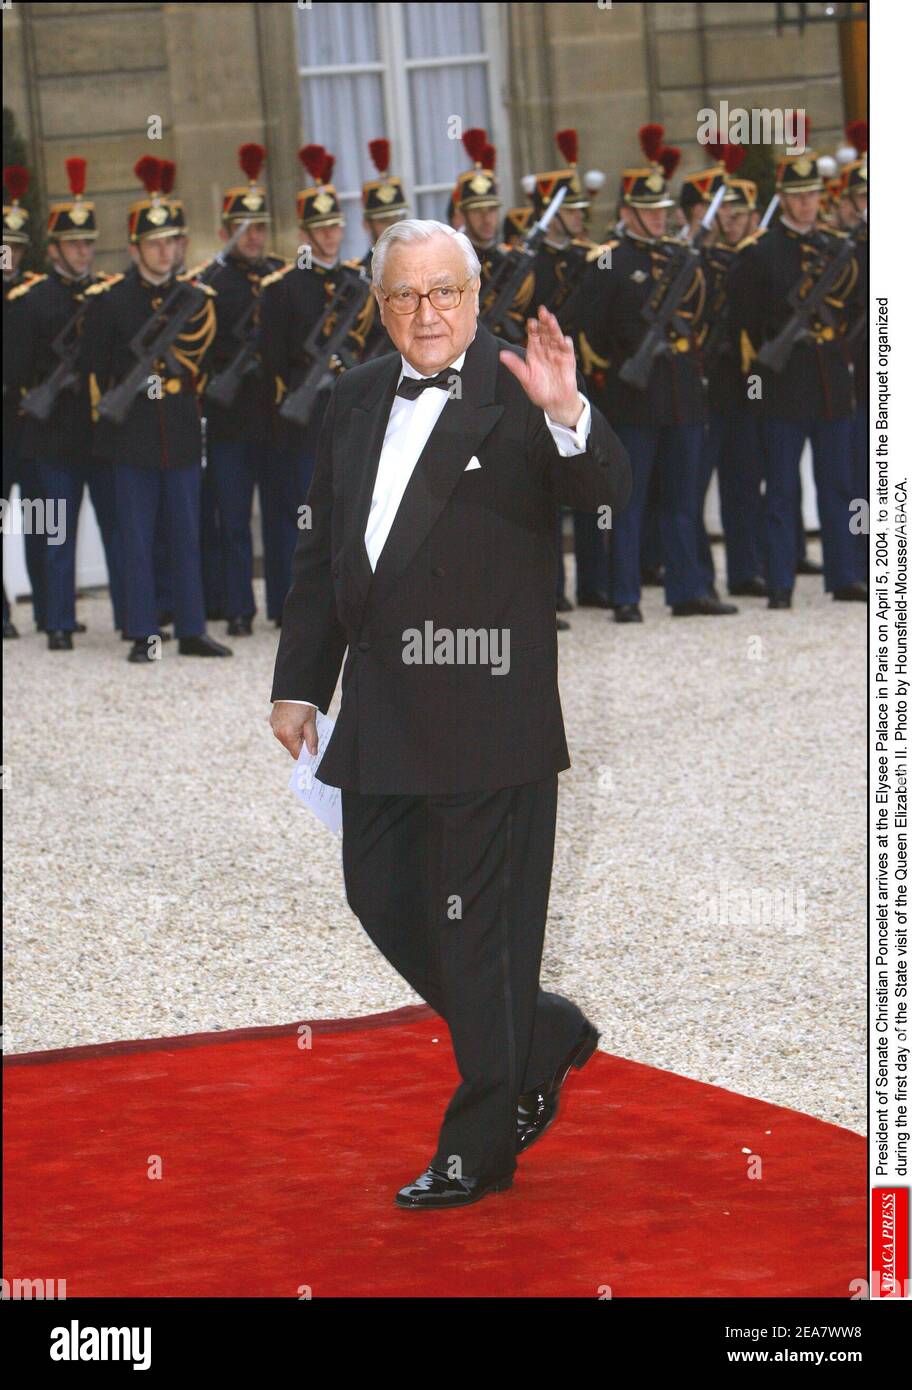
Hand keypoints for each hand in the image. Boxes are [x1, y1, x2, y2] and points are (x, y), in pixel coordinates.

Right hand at [270, 701, 317, 758]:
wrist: (293, 688)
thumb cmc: (303, 705)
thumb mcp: (311, 723)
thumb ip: (312, 740)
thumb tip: (313, 753)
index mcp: (287, 735)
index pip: (296, 753)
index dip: (305, 753)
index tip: (312, 751)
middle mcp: (278, 733)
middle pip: (291, 746)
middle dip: (300, 743)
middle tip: (309, 732)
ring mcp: (274, 726)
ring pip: (286, 739)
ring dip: (294, 735)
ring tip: (302, 724)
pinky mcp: (272, 720)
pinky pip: (281, 730)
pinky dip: (288, 729)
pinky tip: (295, 720)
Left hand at [499, 304, 581, 425]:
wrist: (554, 403)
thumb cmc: (539, 390)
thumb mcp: (525, 378)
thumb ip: (515, 366)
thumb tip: (502, 355)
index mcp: (535, 352)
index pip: (534, 336)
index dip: (533, 328)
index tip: (531, 322)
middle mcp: (546, 350)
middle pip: (546, 333)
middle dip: (545, 322)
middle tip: (543, 311)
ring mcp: (558, 354)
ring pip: (556, 338)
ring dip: (555, 329)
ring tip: (552, 320)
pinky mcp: (568, 361)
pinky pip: (567, 351)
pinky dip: (566, 345)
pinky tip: (564, 340)